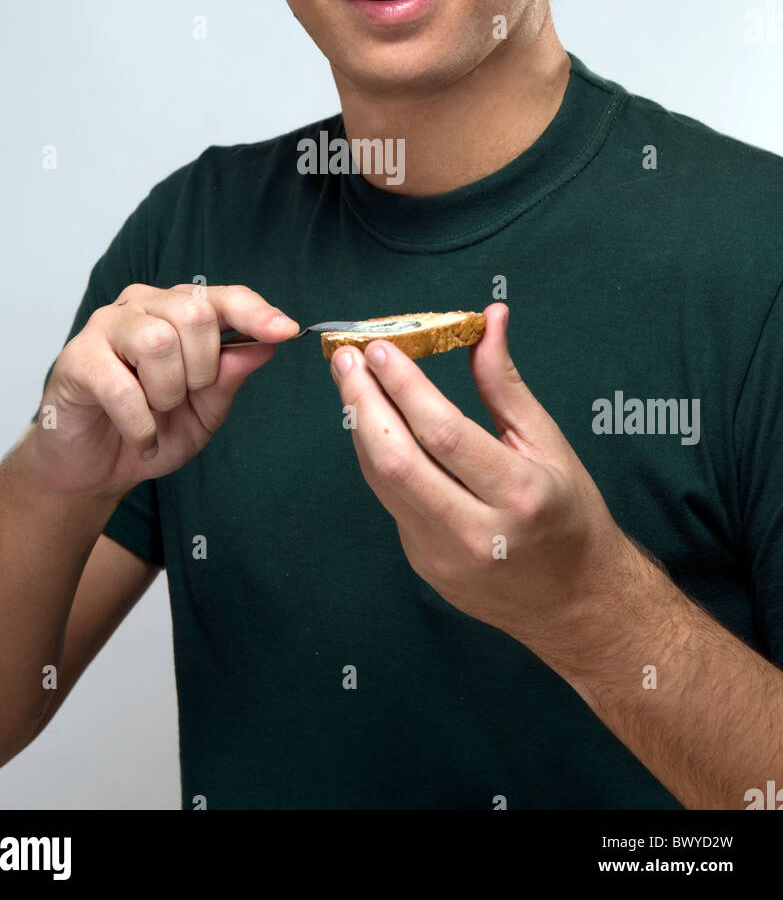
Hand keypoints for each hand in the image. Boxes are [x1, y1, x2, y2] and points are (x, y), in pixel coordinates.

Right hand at [25, 283, 298, 498]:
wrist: (95, 468)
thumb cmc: (151, 430)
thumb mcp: (205, 412)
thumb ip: (230, 376)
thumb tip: (267, 344)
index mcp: (178, 312)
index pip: (223, 298)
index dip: (256, 312)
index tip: (287, 331)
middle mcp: (143, 307)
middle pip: (195, 315)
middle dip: (202, 370)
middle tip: (183, 399)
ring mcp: (106, 326)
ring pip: (159, 342)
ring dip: (167, 393)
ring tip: (156, 414)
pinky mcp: (77, 357)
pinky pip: (122, 385)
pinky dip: (140, 422)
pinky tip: (139, 435)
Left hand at [330, 303, 631, 659]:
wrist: (576, 603)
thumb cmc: (569, 513)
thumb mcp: (548, 442)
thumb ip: (504, 382)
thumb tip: (489, 318)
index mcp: (519, 493)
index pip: (443, 432)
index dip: (404, 385)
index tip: (378, 347)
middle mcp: (477, 531)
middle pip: (397, 460)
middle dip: (363, 401)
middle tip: (345, 357)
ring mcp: (443, 556)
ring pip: (382, 481)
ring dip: (359, 425)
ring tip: (349, 381)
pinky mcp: (422, 565)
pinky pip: (388, 500)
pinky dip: (376, 456)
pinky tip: (371, 423)